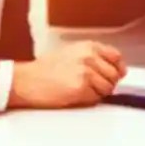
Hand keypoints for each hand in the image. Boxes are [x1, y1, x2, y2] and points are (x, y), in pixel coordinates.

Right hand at [9, 41, 127, 108]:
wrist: (26, 81)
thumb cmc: (44, 69)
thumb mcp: (71, 52)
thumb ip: (93, 56)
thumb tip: (114, 67)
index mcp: (88, 46)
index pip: (116, 56)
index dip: (118, 68)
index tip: (117, 74)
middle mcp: (89, 57)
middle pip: (114, 74)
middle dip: (108, 83)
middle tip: (95, 86)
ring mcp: (86, 72)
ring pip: (107, 88)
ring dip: (99, 93)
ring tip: (83, 91)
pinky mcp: (81, 88)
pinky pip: (96, 98)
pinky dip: (89, 100)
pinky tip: (76, 95)